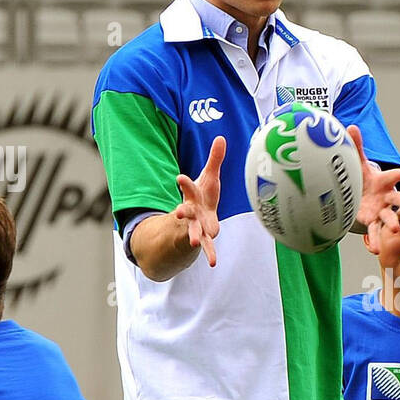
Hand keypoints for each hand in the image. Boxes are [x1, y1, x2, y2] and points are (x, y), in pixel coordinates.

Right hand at [173, 135, 223, 266]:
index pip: (187, 186)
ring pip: (193, 231)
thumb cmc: (204, 195)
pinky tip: (213, 263)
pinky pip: (207, 246)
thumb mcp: (209, 176)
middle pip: (186, 211)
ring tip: (194, 242)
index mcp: (192, 194)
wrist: (195, 217)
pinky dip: (210, 254)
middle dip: (182, 212)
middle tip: (179, 213)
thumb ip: (215, 159)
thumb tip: (221, 136)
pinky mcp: (203, 236)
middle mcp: (191, 210)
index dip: (183, 182)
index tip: (179, 178)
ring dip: (194, 236)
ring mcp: (195, 225)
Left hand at [350, 125, 399, 233]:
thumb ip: (357, 147)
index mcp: (384, 181)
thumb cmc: (363, 177)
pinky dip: (375, 241)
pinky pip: (375, 232)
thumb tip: (351, 127)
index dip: (396, 174)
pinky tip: (374, 249)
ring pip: (390, 218)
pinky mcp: (373, 222)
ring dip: (393, 223)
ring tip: (396, 230)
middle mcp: (387, 197)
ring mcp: (381, 210)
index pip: (392, 176)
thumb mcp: (359, 163)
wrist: (362, 193)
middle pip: (397, 198)